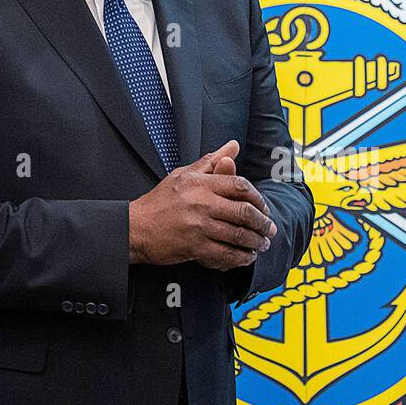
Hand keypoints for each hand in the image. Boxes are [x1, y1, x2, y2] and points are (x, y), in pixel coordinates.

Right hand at [128, 140, 277, 268]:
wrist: (136, 228)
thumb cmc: (160, 201)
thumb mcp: (184, 174)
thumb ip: (211, 161)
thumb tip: (233, 146)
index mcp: (200, 183)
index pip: (239, 186)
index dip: (257, 198)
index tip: (264, 207)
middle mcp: (201, 203)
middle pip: (244, 212)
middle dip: (263, 223)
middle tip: (270, 229)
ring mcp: (198, 226)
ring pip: (238, 235)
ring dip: (255, 242)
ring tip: (262, 244)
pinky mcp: (194, 247)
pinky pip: (225, 254)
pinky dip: (240, 258)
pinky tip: (246, 257)